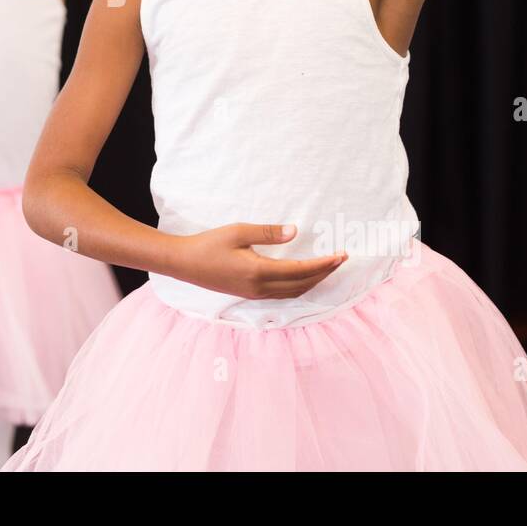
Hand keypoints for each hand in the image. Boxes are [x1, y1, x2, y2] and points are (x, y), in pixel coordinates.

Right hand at [169, 223, 347, 300]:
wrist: (185, 263)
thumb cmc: (209, 244)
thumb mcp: (238, 231)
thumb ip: (268, 233)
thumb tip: (295, 231)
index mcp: (259, 271)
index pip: (300, 270)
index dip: (323, 264)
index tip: (340, 255)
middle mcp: (260, 288)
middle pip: (302, 284)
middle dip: (324, 273)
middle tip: (341, 259)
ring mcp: (256, 294)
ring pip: (294, 292)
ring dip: (314, 281)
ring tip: (328, 268)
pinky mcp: (251, 294)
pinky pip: (284, 294)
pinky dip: (300, 286)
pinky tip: (304, 278)